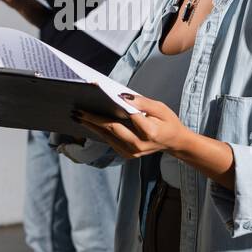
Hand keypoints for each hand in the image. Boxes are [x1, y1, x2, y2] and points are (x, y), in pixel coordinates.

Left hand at [73, 92, 190, 158]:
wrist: (173, 142)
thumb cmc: (167, 122)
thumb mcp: (161, 108)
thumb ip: (142, 103)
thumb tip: (123, 97)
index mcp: (150, 132)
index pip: (127, 117)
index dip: (112, 107)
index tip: (98, 96)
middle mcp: (139, 145)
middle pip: (112, 129)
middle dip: (94, 119)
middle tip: (78, 110)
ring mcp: (132, 152)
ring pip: (108, 137)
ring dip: (92, 126)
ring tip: (78, 116)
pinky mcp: (127, 154)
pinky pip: (110, 141)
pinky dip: (100, 132)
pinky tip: (90, 123)